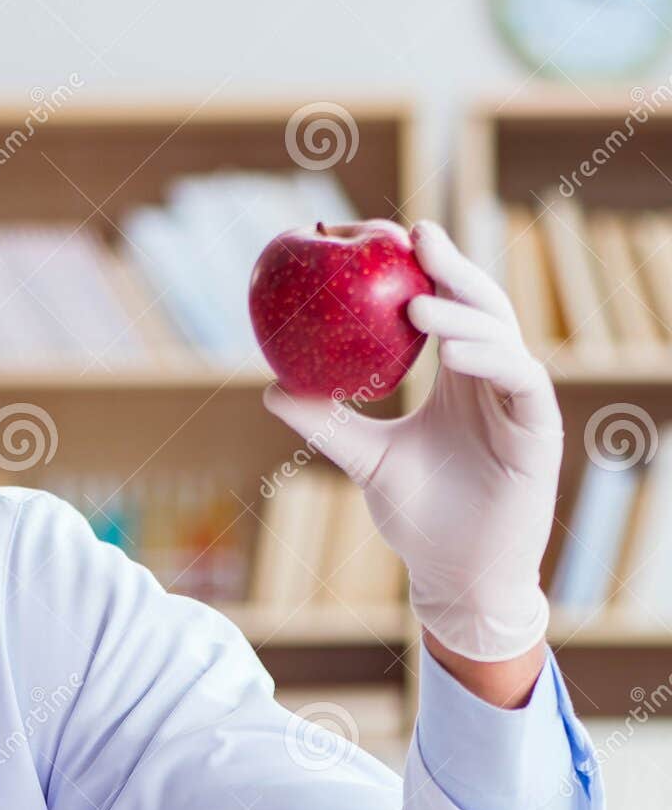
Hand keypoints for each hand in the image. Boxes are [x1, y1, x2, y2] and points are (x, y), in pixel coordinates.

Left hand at [263, 219, 561, 662]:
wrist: (454, 574)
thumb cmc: (418, 516)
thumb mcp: (364, 459)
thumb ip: (325, 422)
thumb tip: (271, 387)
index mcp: (458, 379)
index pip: (448, 307)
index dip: (427, 269)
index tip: (392, 235)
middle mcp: (492, 381)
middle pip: (479, 305)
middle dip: (451, 267)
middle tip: (414, 237)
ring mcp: (518, 403)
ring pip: (500, 336)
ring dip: (462, 314)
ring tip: (418, 305)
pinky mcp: (538, 431)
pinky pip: (519, 380)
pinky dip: (488, 360)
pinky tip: (453, 353)